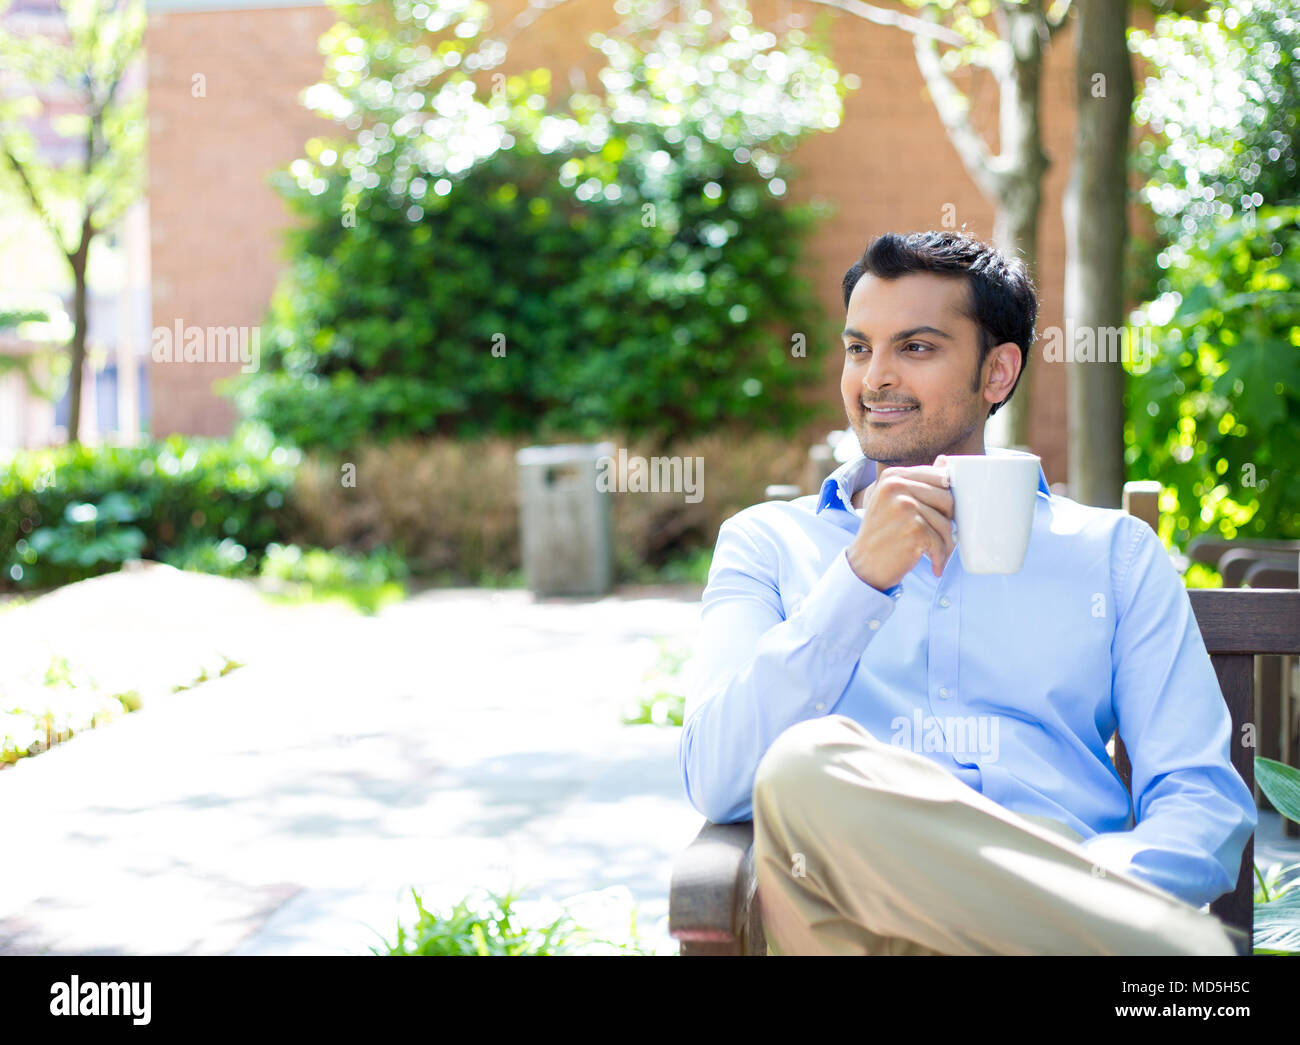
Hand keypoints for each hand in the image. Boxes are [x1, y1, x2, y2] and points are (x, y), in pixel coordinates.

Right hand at [846, 454, 955, 590]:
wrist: (864, 565)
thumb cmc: (882, 533)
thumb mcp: (893, 500)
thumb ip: (918, 481)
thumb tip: (945, 460)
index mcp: (893, 476)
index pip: (939, 476)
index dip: (947, 498)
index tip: (941, 515)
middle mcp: (897, 487)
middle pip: (948, 498)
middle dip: (949, 521)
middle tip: (940, 536)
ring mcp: (905, 507)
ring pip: (947, 522)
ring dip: (946, 543)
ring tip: (936, 553)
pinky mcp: (914, 528)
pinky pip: (942, 541)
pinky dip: (941, 557)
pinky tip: (934, 565)